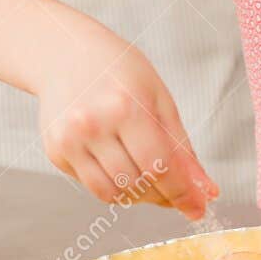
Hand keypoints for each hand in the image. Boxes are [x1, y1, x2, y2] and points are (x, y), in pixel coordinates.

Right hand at [37, 43, 218, 221]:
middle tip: (175, 191)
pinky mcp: (55, 151)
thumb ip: (182, 146)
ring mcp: (69, 140)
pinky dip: (112, 185)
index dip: (182, 192)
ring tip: (148, 178)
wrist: (64, 52)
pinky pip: (91, 186)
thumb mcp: (158, 97)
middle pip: (137, 184)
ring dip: (137, 196)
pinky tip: (118, 162)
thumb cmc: (118, 69)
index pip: (160, 166)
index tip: (197, 208)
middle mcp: (93, 125)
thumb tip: (206, 191)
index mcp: (126, 106)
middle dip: (162, 195)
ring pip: (112, 195)